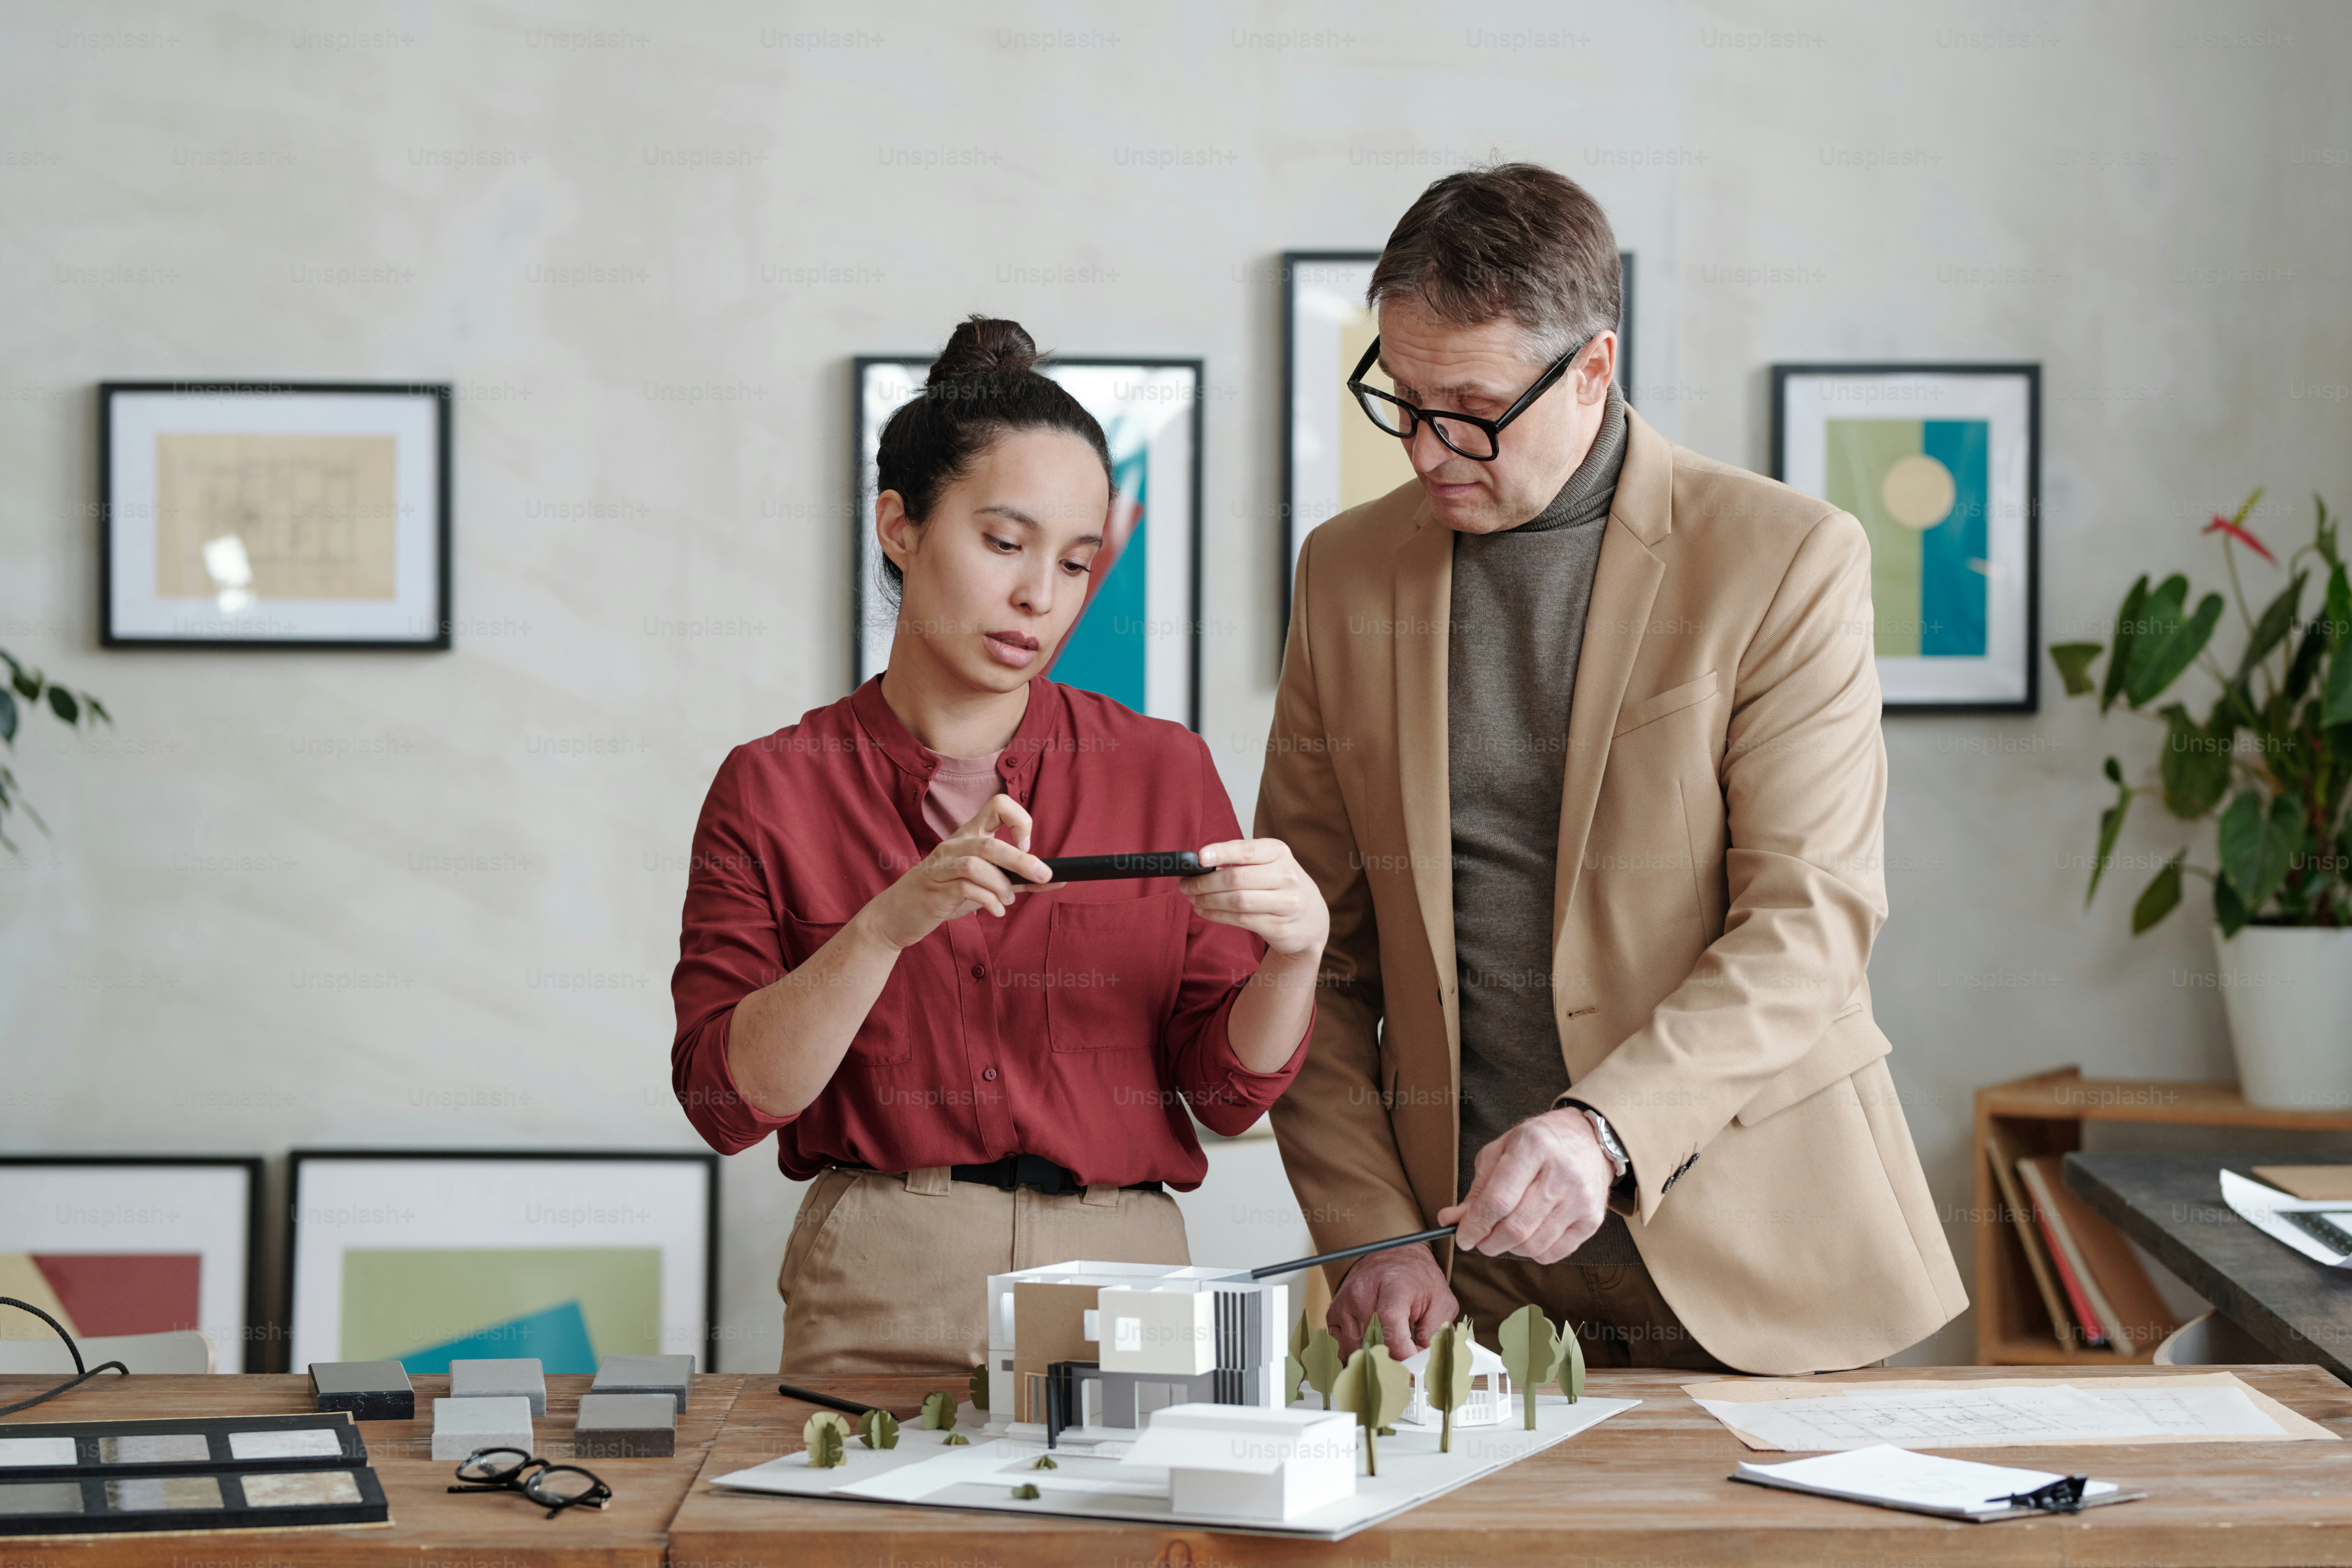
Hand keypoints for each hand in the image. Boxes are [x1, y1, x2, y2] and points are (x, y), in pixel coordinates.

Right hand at [857, 794, 1056, 950]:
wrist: (898, 915)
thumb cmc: (944, 895)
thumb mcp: (984, 885)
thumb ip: (1017, 880)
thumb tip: (1056, 877)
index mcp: (968, 835)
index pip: (998, 804)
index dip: (1019, 819)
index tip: (1027, 844)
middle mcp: (954, 845)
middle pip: (992, 841)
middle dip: (1023, 860)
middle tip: (1042, 876)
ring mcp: (941, 866)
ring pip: (978, 863)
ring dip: (1002, 884)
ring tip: (1007, 900)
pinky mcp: (934, 888)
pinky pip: (966, 888)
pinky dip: (988, 900)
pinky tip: (994, 911)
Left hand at [1182, 838, 1328, 957]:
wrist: (1312, 920)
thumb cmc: (1281, 886)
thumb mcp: (1269, 864)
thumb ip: (1239, 860)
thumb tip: (1196, 862)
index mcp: (1280, 853)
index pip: (1246, 850)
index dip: (1221, 853)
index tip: (1199, 857)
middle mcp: (1286, 876)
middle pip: (1236, 879)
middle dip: (1204, 883)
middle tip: (1186, 885)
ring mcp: (1286, 903)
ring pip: (1237, 901)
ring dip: (1208, 900)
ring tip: (1193, 899)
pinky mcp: (1279, 926)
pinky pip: (1240, 920)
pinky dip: (1217, 915)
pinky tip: (1205, 911)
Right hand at [1327, 1244, 1457, 1357]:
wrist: (1392, 1257)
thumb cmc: (1417, 1279)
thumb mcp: (1441, 1302)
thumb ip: (1434, 1333)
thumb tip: (1421, 1362)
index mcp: (1393, 1285)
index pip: (1389, 1321)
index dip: (1402, 1351)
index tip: (1414, 1368)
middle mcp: (1362, 1293)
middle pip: (1372, 1341)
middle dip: (1392, 1362)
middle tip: (1407, 1368)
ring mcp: (1344, 1304)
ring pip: (1354, 1350)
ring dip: (1374, 1362)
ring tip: (1391, 1360)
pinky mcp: (1334, 1314)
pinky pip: (1340, 1348)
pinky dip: (1356, 1358)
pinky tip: (1372, 1355)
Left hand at [1437, 1108, 1615, 1265]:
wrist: (1588, 1138)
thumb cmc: (1538, 1143)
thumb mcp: (1501, 1151)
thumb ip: (1477, 1187)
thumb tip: (1450, 1220)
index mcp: (1534, 1147)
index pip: (1498, 1201)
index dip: (1475, 1225)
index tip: (1461, 1236)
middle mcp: (1561, 1173)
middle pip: (1515, 1228)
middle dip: (1488, 1242)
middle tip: (1479, 1240)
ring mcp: (1581, 1199)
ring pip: (1533, 1245)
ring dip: (1509, 1249)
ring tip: (1501, 1236)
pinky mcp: (1593, 1219)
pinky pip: (1554, 1253)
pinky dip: (1532, 1252)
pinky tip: (1527, 1236)